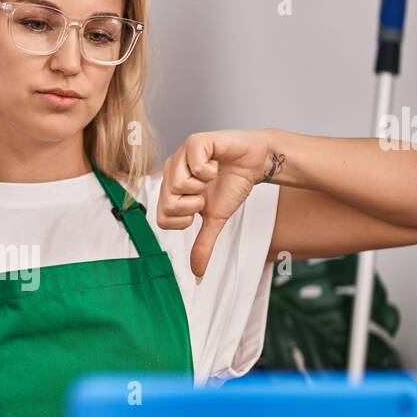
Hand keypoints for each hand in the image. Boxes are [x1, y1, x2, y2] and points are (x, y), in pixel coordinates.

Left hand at [157, 129, 273, 276]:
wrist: (254, 163)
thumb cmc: (231, 185)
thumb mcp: (216, 219)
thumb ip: (203, 244)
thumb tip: (197, 274)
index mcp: (170, 189)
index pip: (162, 218)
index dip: (185, 219)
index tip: (200, 208)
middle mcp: (170, 171)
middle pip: (168, 203)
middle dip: (194, 204)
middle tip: (207, 192)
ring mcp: (181, 154)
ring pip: (178, 183)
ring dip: (203, 186)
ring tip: (212, 176)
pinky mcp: (196, 141)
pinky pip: (194, 164)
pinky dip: (210, 170)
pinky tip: (216, 164)